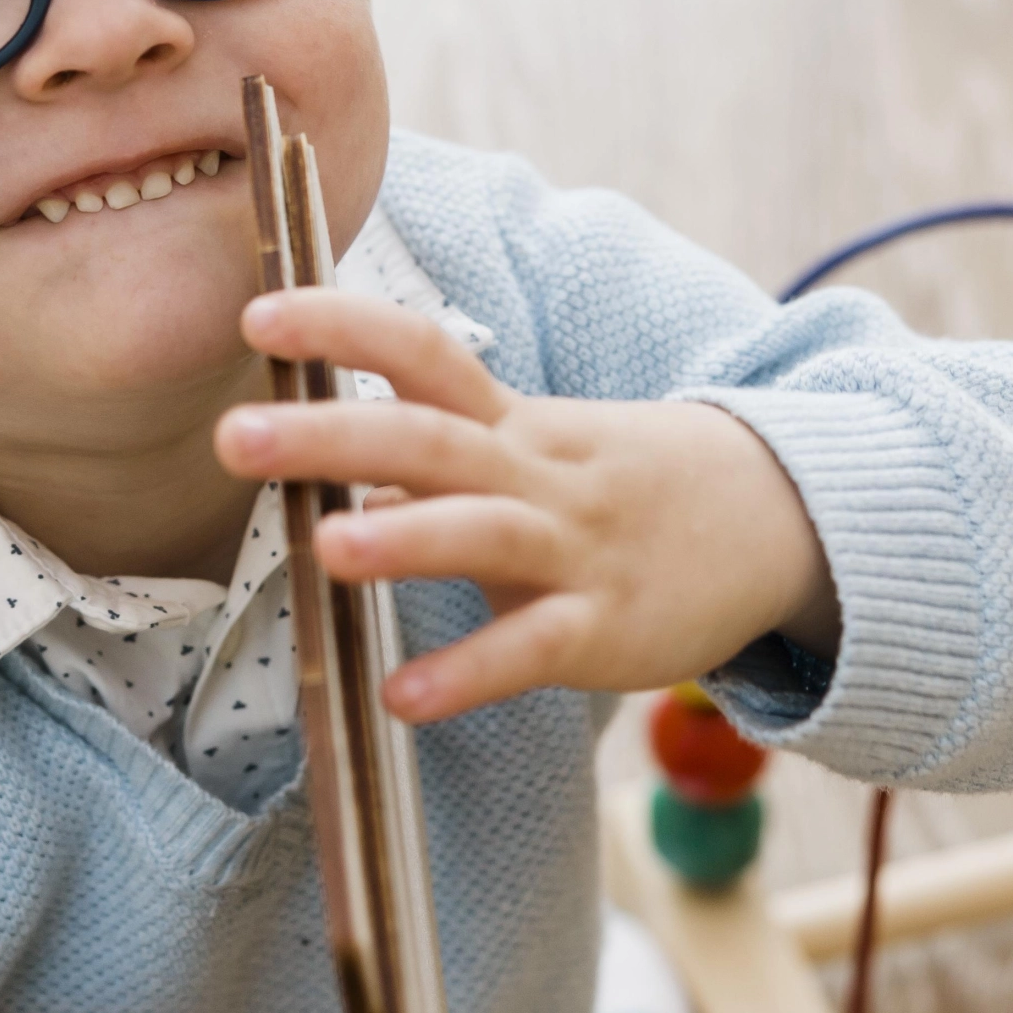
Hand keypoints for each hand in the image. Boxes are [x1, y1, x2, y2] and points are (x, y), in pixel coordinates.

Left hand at [216, 288, 838, 722]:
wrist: (776, 519)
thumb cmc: (618, 485)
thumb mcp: (528, 450)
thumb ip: (430, 458)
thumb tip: (331, 469)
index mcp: (509, 420)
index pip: (421, 350)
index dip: (342, 325)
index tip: (256, 315)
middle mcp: (535, 473)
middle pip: (429, 438)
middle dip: (331, 434)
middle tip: (235, 437)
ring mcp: (574, 549)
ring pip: (484, 532)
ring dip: (404, 537)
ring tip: (323, 548)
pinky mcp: (606, 628)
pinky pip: (532, 649)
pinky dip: (467, 674)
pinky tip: (402, 698)